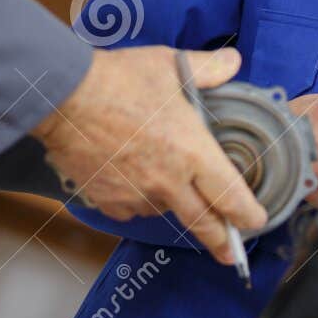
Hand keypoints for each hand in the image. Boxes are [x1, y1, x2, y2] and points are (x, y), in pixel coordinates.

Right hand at [32, 45, 266, 262]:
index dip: (247, 214)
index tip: (254, 221)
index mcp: (192, 151)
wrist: (63, 97)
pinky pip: (131, 208)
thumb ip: (208, 69)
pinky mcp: (108, 200)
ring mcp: (137, 194)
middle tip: (231, 255)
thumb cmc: (118, 79)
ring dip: (171, 202)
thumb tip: (233, 63)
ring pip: (164, 210)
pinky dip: (136, 199)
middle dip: (221, 242)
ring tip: (163, 178)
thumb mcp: (169, 64)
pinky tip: (131, 177)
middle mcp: (169, 181)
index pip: (230, 195)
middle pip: (203, 223)